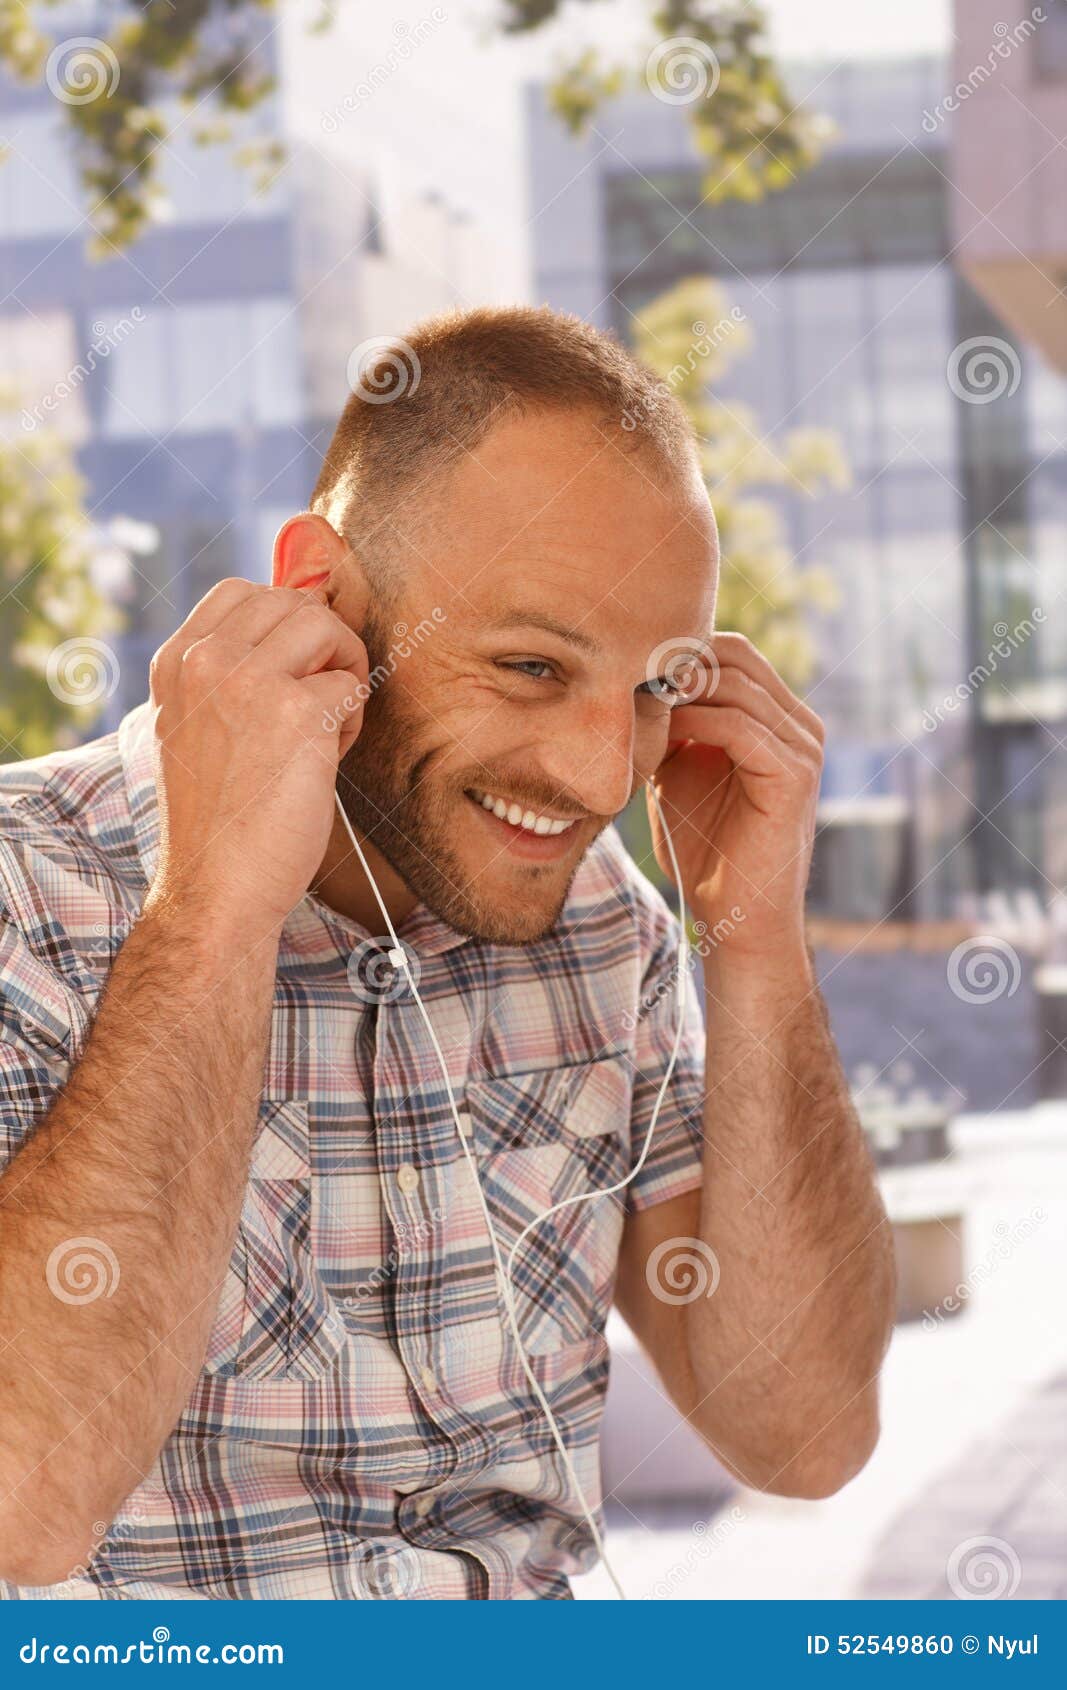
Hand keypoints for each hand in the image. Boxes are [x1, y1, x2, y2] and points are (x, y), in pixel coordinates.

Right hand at [146, 578, 367, 936]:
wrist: (217, 889)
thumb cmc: (220, 819)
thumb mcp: (196, 727)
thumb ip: (226, 674)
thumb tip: (297, 620)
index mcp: (175, 662)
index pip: (241, 591)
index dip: (286, 622)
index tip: (296, 670)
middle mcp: (204, 662)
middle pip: (292, 602)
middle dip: (323, 646)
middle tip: (321, 703)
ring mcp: (247, 682)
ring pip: (326, 626)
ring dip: (342, 672)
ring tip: (326, 726)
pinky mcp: (295, 713)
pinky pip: (350, 685)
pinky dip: (351, 724)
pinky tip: (326, 761)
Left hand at [648, 633, 823, 965]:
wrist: (733, 913)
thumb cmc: (704, 847)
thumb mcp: (678, 769)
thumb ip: (670, 724)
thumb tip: (630, 678)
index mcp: (777, 716)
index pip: (730, 651)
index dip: (677, 652)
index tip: (624, 670)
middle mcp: (799, 722)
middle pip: (735, 656)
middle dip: (676, 664)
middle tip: (624, 681)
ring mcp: (803, 746)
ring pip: (735, 684)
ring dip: (677, 692)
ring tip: (634, 708)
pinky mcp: (795, 774)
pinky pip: (739, 726)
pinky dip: (693, 723)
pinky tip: (658, 736)